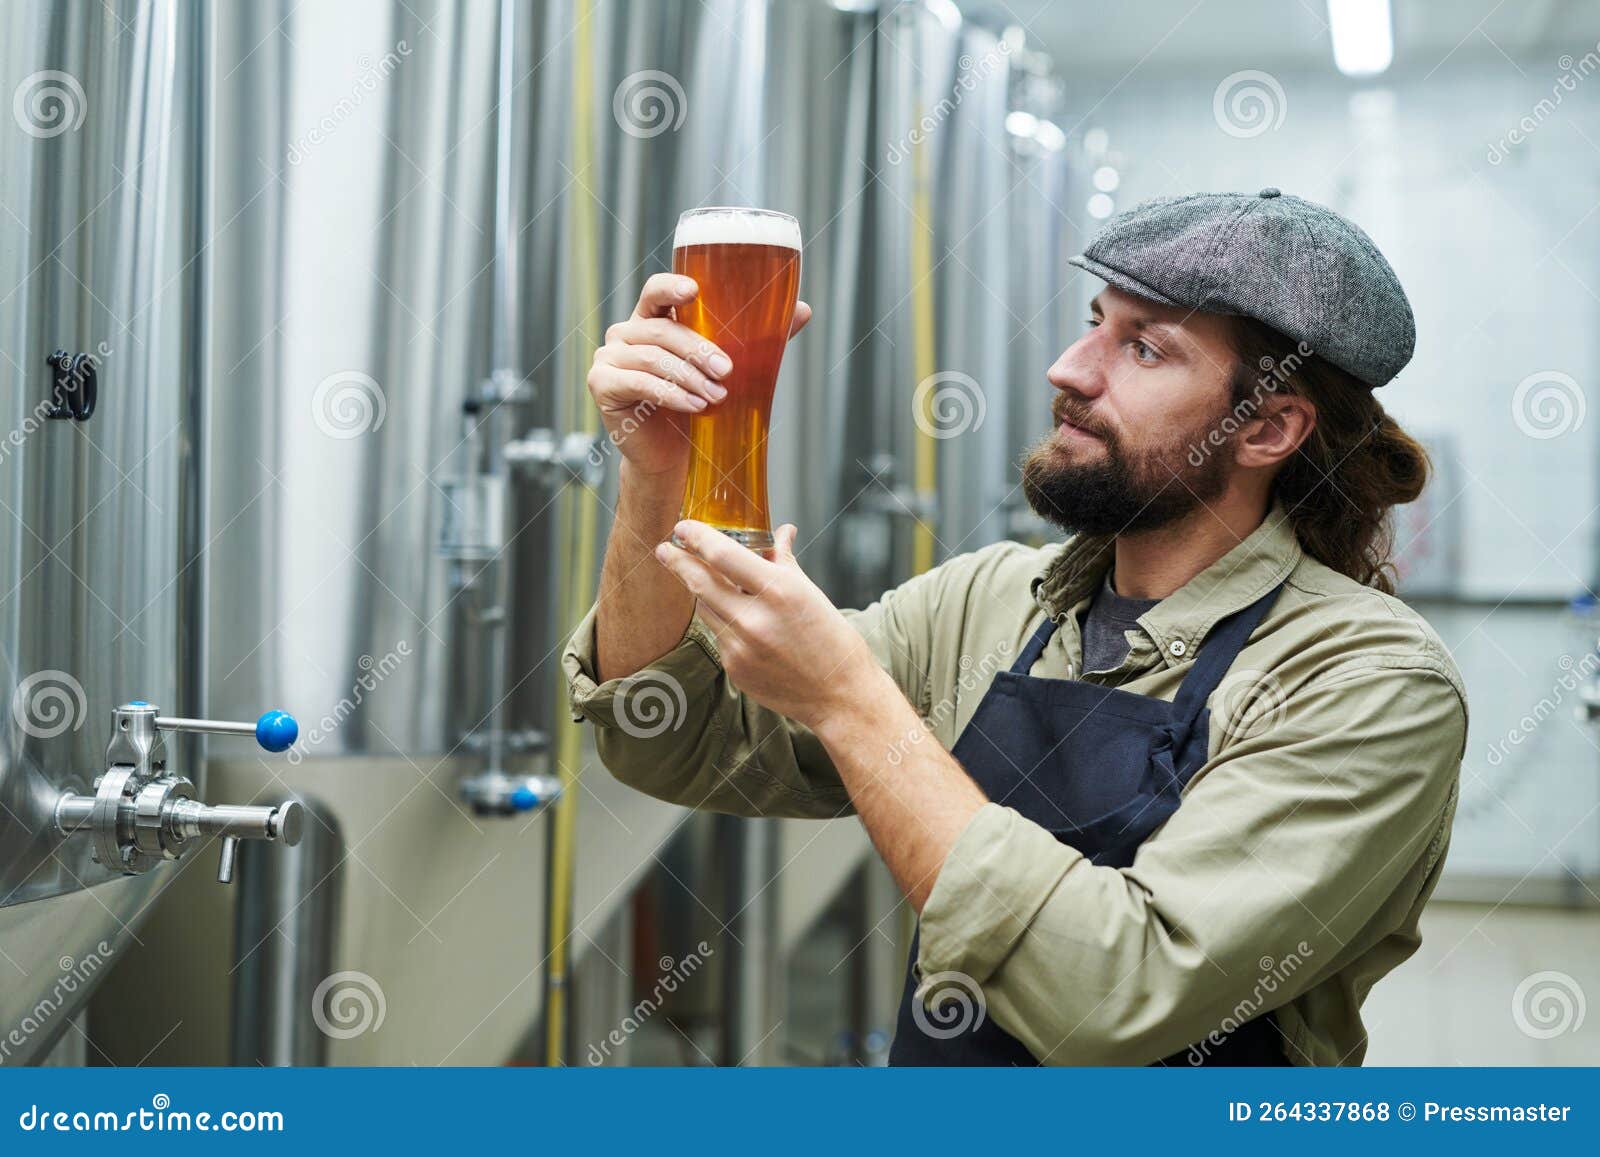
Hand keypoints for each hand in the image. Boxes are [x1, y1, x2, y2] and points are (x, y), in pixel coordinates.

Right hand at [587, 274, 811, 479]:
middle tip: (727, 371)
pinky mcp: (602, 385)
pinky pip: (639, 383)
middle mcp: (625, 332)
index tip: (695, 291)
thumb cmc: (696, 405)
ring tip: (716, 397)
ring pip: (651, 357)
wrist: (670, 455)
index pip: (656, 291)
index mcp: (652, 318)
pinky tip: (694, 406)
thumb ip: (759, 339)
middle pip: (661, 330)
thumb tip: (803, 310)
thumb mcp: (726, 369)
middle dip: (698, 350)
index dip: (672, 287)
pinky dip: (670, 395)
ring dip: (689, 378)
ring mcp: (609, 358)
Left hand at [654, 520, 881, 732]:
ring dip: (703, 592)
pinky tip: (741, 623)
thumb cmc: (831, 641)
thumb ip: (784, 560)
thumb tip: (781, 532)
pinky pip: (717, 635)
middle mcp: (754, 620)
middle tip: (665, 549)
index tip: (683, 527)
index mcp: (779, 591)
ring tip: (709, 582)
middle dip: (677, 562)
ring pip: (705, 608)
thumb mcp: (811, 593)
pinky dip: (723, 622)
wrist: (840, 696)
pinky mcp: (734, 669)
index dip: (696, 536)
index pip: (722, 554)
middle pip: (699, 582)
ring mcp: (740, 648)